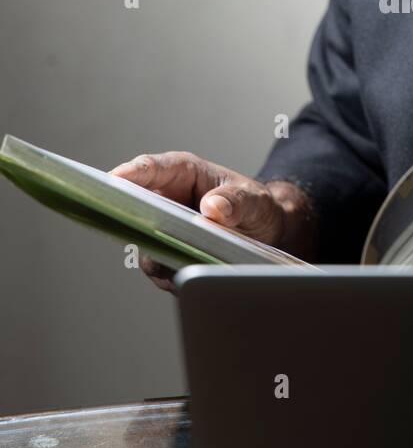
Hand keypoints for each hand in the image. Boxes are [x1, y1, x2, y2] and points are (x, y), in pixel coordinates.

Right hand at [110, 151, 317, 291]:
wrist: (265, 233)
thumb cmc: (255, 206)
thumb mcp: (254, 200)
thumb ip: (236, 202)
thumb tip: (212, 209)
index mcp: (184, 173)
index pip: (151, 168)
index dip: (130, 173)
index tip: (112, 180)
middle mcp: (168, 198)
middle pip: (135, 204)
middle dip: (126, 216)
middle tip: (129, 229)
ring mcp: (164, 227)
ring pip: (142, 240)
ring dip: (152, 253)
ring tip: (169, 264)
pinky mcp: (168, 253)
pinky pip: (157, 264)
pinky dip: (166, 273)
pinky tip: (179, 278)